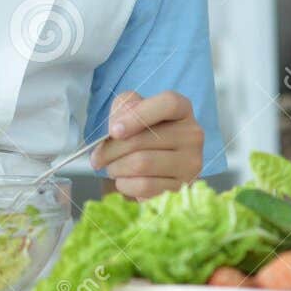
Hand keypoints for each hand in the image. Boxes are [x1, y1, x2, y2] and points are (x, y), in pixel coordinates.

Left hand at [89, 90, 204, 199]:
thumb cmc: (140, 133)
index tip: (114, 131)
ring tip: (112, 167)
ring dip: (116, 167)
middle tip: (98, 157)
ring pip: (141, 164)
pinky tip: (124, 180)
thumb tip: (117, 126)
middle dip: (110, 150)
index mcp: (181, 110)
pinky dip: (125, 184)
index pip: (168, 104)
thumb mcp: (130, 111)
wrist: (155, 169)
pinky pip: (145, 186)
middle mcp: (192, 134)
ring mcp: (191, 162)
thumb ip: (123, 107)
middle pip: (142, 140)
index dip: (138, 116)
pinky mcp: (183, 186)